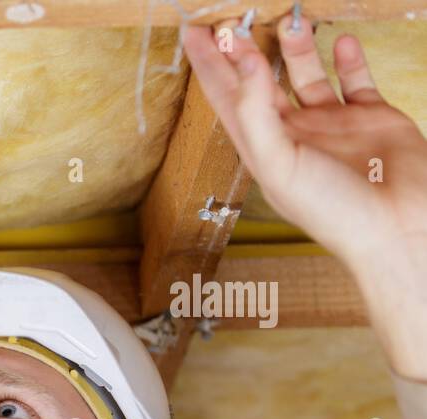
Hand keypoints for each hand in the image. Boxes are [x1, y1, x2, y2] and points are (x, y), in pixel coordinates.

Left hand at [183, 13, 426, 376]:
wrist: (396, 226)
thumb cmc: (332, 210)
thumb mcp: (279, 163)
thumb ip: (256, 112)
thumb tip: (244, 63)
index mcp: (263, 149)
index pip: (227, 99)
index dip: (210, 66)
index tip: (193, 32)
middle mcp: (294, 134)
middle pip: (262, 82)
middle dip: (248, 50)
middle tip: (236, 14)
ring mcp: (332, 124)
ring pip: (307, 74)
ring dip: (298, 47)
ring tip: (291, 19)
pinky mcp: (371, 117)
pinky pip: (355, 79)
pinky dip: (348, 58)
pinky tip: (340, 39)